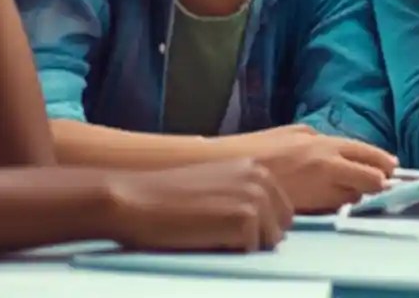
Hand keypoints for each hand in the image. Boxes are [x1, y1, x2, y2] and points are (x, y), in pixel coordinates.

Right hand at [103, 159, 292, 251]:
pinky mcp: (245, 218)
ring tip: (211, 233)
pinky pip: (252, 251)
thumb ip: (244, 195)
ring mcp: (255, 196)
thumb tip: (268, 224)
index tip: (233, 229)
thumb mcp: (216, 184)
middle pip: (282, 227)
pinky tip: (206, 237)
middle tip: (219, 233)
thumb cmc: (167, 198)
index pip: (283, 211)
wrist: (136, 200)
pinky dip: (231, 251)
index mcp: (255, 167)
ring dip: (244, 246)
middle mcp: (261, 177)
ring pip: (269, 242)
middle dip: (258, 238)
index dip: (262, 228)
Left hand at [248, 130, 397, 213]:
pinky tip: (337, 152)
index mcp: (328, 165)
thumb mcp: (305, 201)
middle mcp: (323, 144)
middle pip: (361, 150)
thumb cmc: (264, 189)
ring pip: (344, 141)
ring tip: (373, 158)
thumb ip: (335, 195)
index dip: (380, 181)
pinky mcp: (294, 130)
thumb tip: (357, 192)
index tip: (389, 186)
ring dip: (361, 150)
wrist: (227, 159)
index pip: (366, 173)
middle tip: (394, 166)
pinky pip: (326, 137)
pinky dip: (339, 146)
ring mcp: (308, 134)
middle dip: (379, 159)